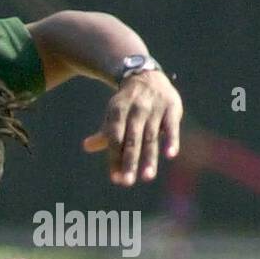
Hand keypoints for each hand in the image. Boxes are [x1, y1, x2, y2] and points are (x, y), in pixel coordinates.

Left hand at [82, 69, 182, 185]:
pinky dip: (171, 140)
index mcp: (117, 112)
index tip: (116, 179)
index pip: (115, 140)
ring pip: (151, 137)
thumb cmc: (126, 104)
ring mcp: (154, 109)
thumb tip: (87, 146)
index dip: (115, 159)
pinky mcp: (172, 107)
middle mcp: (135, 111)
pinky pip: (172, 126)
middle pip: (132, 141)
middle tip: (127, 182)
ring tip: (147, 177)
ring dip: (149, 158)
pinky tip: (170, 155)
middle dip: (129, 162)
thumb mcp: (112, 115)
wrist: (145, 76)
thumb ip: (105, 133)